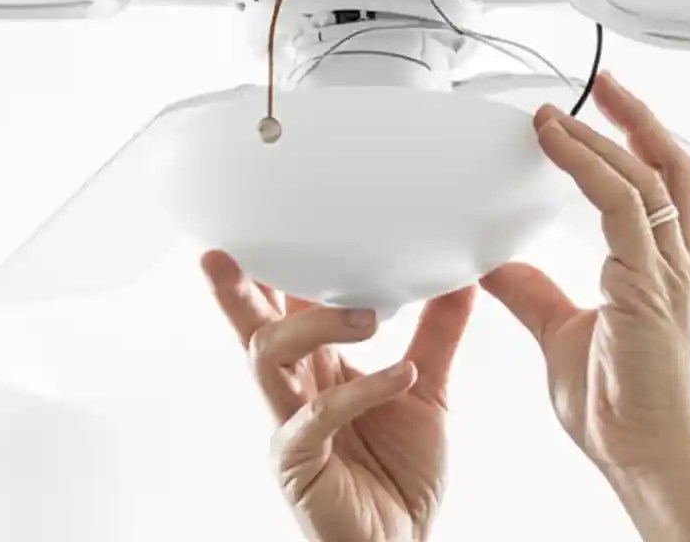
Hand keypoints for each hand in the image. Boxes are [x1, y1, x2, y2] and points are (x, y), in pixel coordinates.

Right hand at [202, 252, 473, 541]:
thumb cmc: (399, 472)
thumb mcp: (425, 389)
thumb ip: (437, 333)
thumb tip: (462, 276)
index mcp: (316, 366)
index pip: (286, 305)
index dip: (275, 265)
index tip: (279, 218)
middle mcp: (293, 389)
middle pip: (252, 326)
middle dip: (235, 288)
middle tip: (228, 251)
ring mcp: (289, 425)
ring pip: (268, 358)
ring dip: (316, 327)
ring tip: (370, 314)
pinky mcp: (298, 461)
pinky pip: (316, 416)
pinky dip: (361, 388)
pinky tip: (401, 374)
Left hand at [481, 73, 689, 540]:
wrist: (646, 455)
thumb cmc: (618, 407)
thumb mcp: (562, 331)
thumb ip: (532, 292)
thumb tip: (492, 262)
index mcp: (668, 273)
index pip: (662, 189)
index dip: (636, 145)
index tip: (601, 115)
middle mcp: (678, 264)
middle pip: (669, 167)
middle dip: (635, 119)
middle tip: (599, 86)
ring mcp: (670, 272)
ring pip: (642, 177)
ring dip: (598, 136)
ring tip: (557, 113)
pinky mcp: (648, 284)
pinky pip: (619, 206)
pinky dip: (587, 167)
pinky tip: (556, 146)